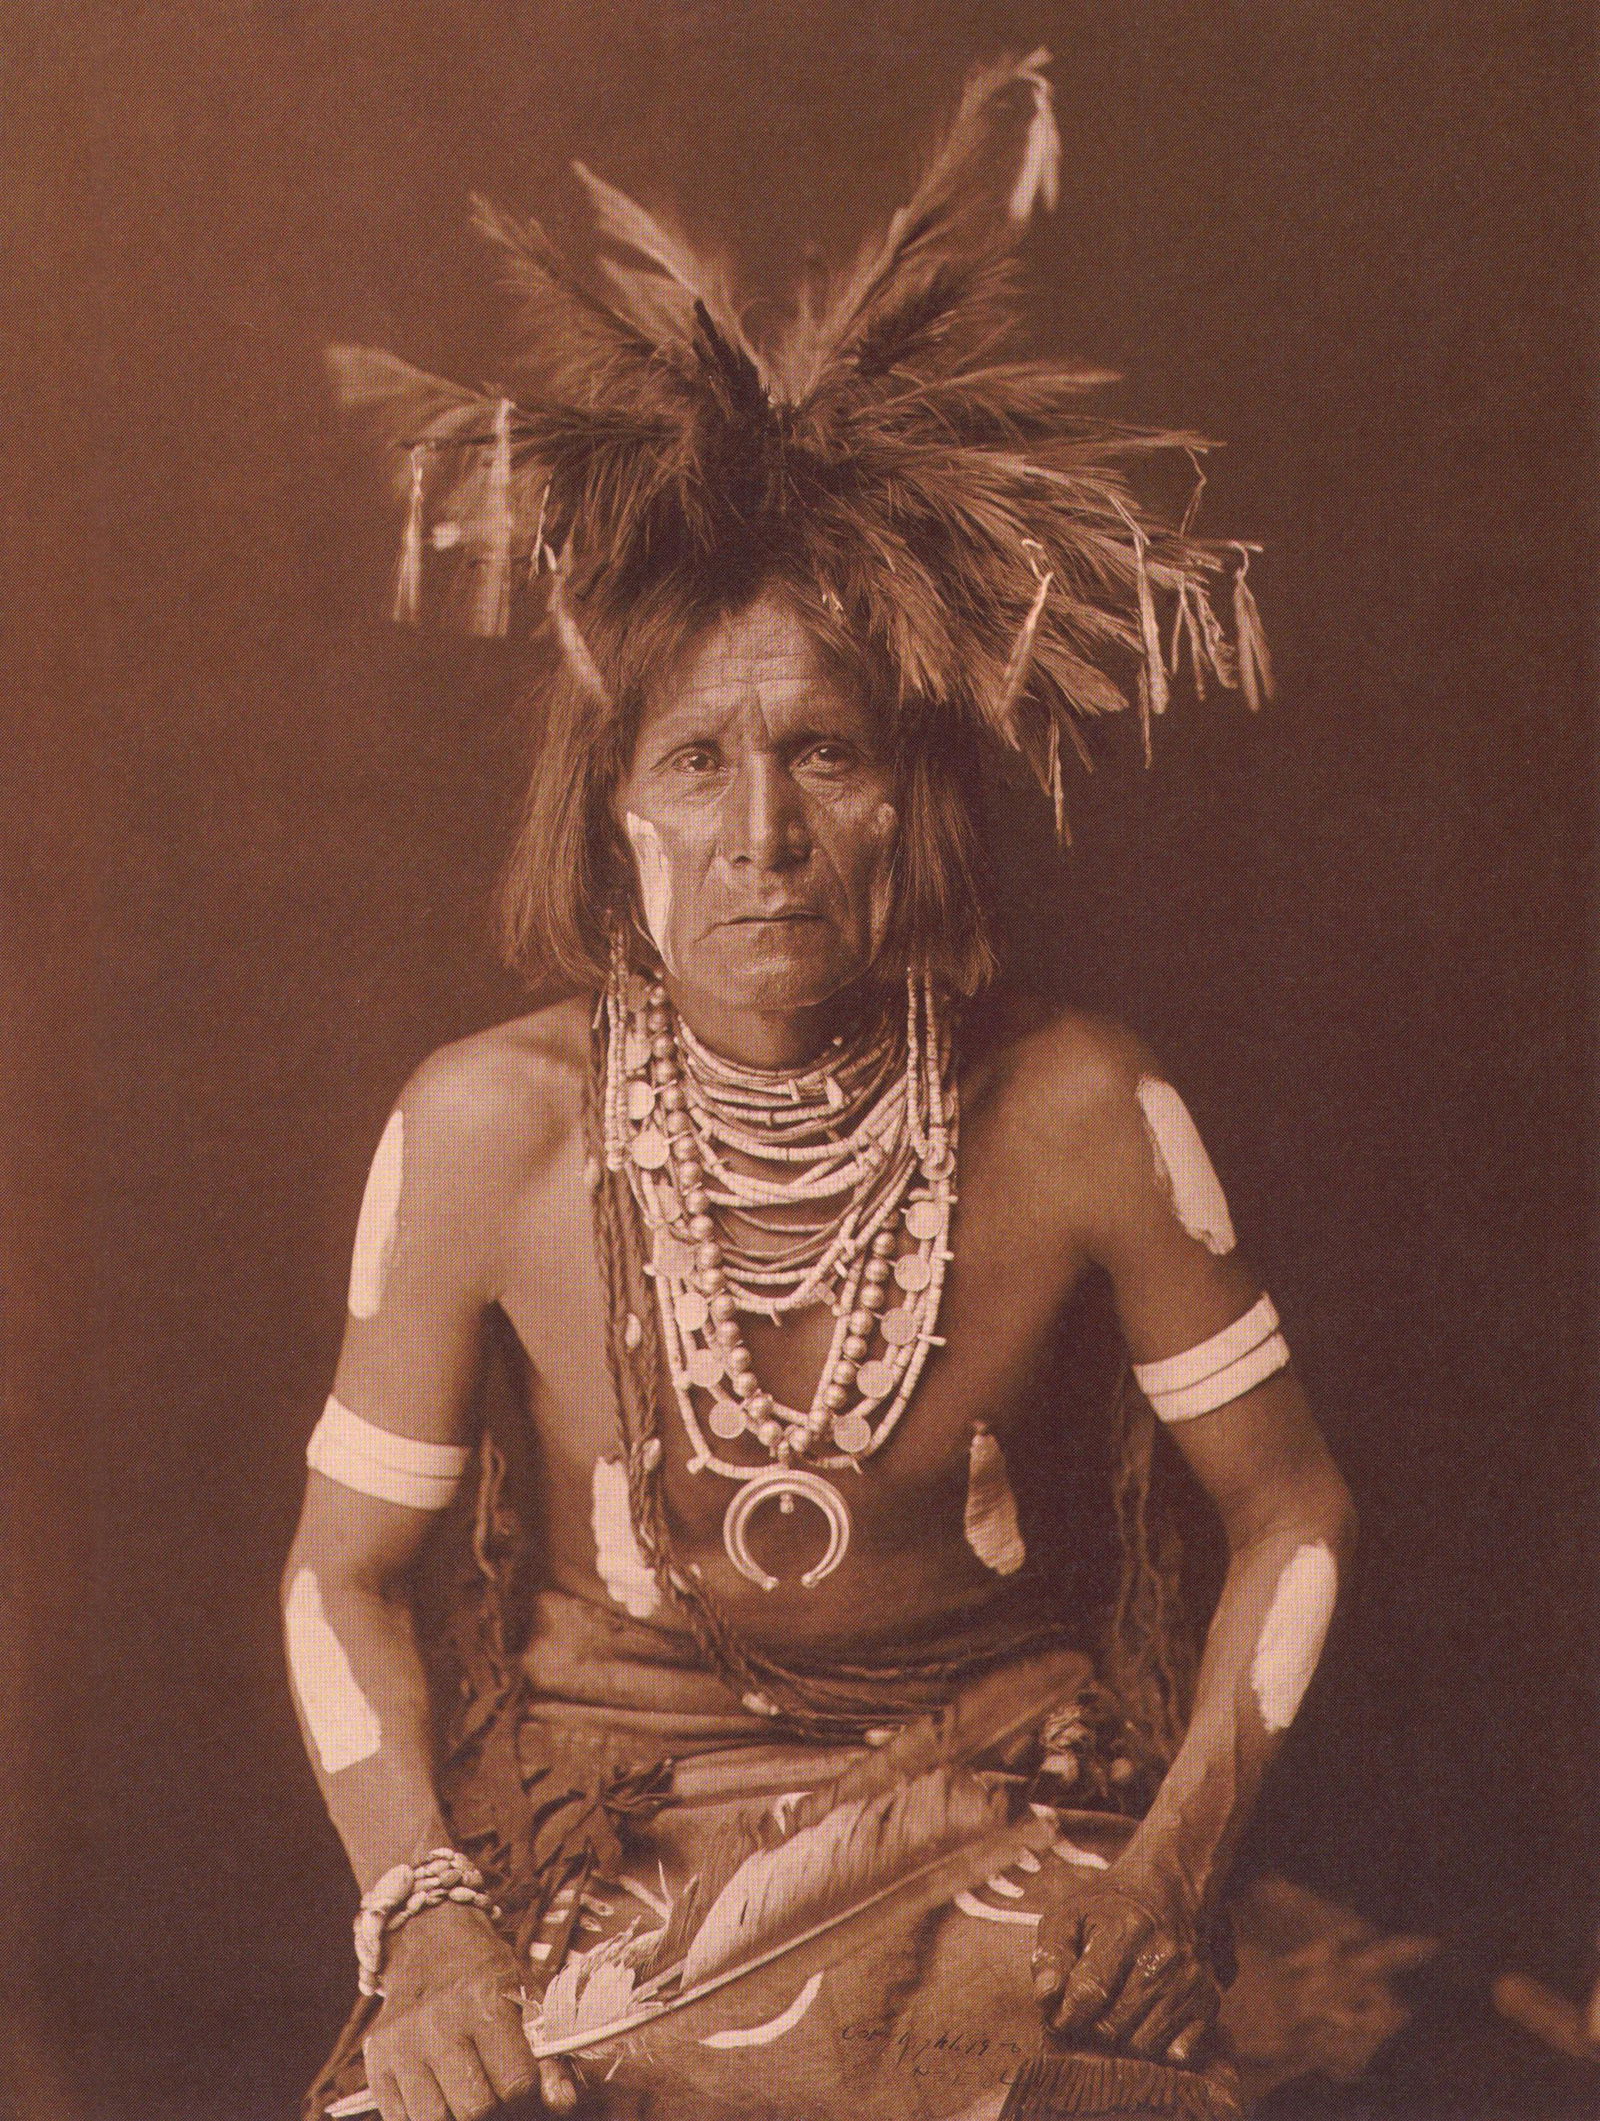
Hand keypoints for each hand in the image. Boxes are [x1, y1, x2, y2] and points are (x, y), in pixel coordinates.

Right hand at [364, 1904, 577, 2119]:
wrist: (428, 1939)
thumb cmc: (485, 1974)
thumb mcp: (525, 1998)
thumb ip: (548, 2055)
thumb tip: (562, 2103)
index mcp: (484, 2000)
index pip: (516, 2083)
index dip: (527, 2094)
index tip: (523, 2083)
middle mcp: (438, 2022)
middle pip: (475, 2109)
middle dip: (493, 2107)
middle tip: (495, 2089)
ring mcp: (402, 2043)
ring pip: (435, 2120)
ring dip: (456, 2115)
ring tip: (466, 2091)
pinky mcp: (376, 2060)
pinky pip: (401, 2119)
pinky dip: (424, 2117)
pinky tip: (438, 2093)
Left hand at [1030, 1872, 1219, 2067]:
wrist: (1170, 1891)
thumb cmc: (1111, 1907)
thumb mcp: (1070, 1914)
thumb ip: (1051, 1954)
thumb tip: (1046, 1999)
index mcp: (1126, 1928)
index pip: (1089, 1992)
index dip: (1065, 2013)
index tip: (1060, 2014)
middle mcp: (1163, 1957)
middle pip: (1114, 2026)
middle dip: (1091, 2028)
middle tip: (1086, 2013)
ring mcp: (1189, 1982)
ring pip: (1143, 2046)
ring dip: (1121, 2041)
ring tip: (1113, 2014)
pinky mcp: (1208, 2003)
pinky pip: (1178, 2054)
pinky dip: (1156, 2048)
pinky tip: (1144, 2022)